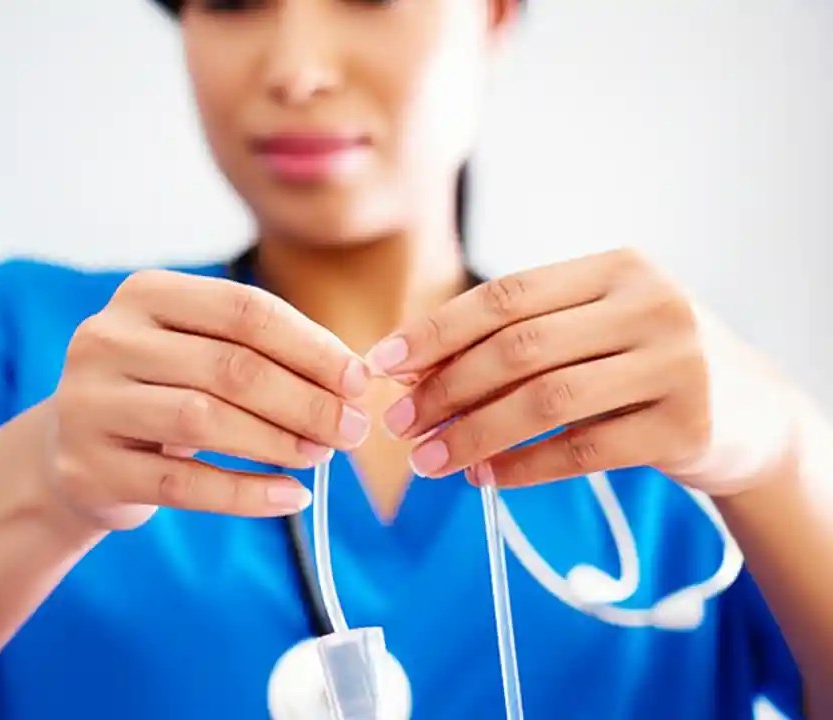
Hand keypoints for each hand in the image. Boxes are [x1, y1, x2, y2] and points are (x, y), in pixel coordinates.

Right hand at [47, 270, 372, 529]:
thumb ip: (262, 353)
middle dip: (305, 401)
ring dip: (277, 442)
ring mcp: (89, 404)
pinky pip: (182, 485)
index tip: (359, 381)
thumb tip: (353, 378)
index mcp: (142, 294)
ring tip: (322, 456)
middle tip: (352, 428)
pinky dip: (246, 493)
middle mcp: (107, 340)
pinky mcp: (89, 468)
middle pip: (229, 367)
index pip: (243, 311)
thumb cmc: (159, 392)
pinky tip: (291, 496)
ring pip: (203, 420)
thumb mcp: (196, 353)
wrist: (73, 450)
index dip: (310, 346)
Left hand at [366, 248, 801, 495]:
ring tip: (428, 462)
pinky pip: (584, 450)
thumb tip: (411, 374)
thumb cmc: (645, 364)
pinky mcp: (687, 426)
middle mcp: (650, 305)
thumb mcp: (596, 328)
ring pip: (547, 400)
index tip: (382, 365)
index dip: (435, 331)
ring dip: (474, 434)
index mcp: (615, 268)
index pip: (504, 295)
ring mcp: (675, 364)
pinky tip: (484, 479)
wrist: (754, 413)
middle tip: (399, 424)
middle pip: (519, 347)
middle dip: (445, 388)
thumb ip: (518, 339)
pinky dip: (524, 467)